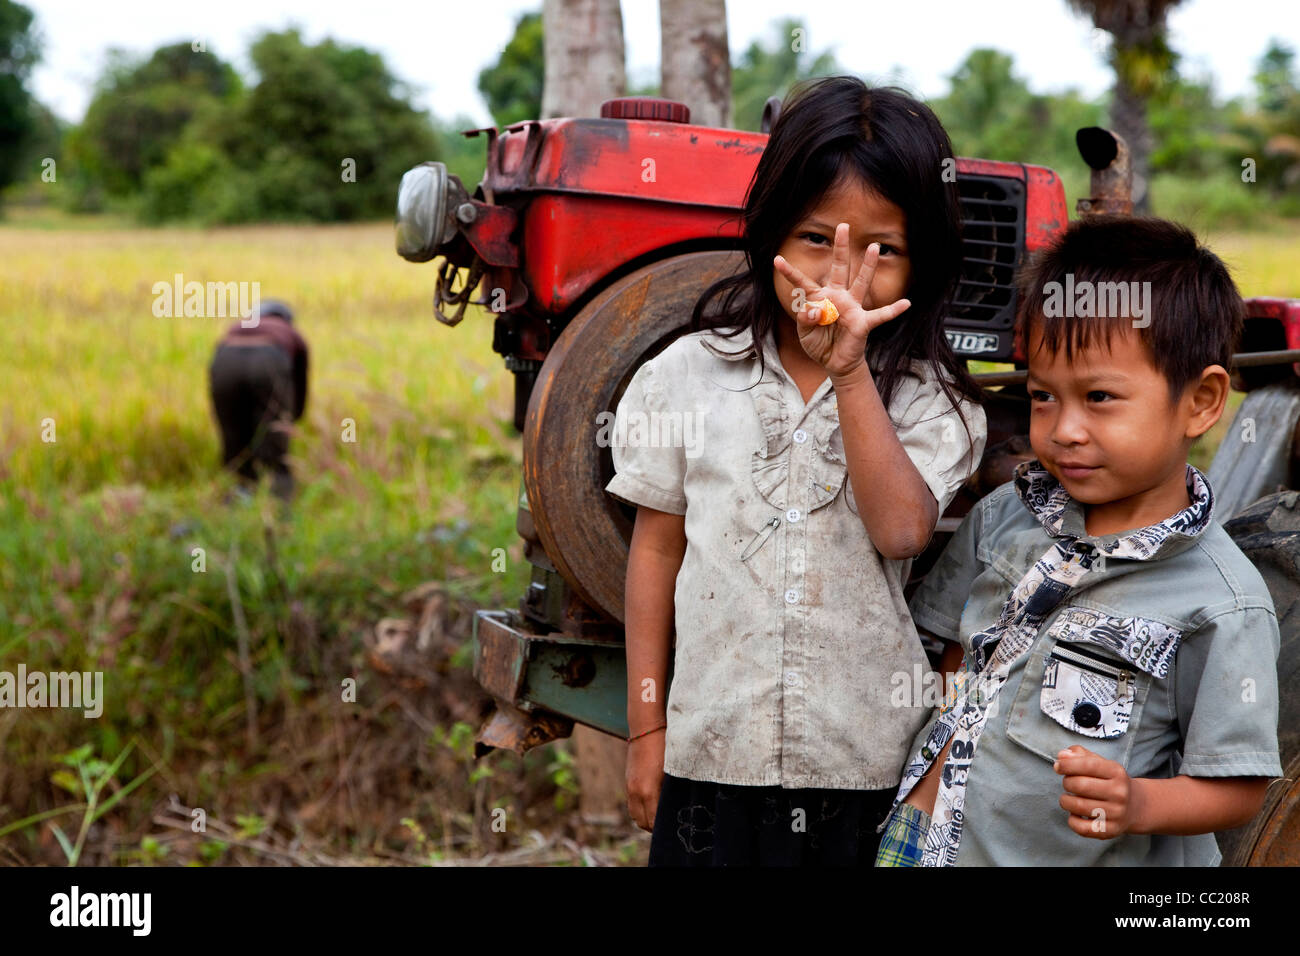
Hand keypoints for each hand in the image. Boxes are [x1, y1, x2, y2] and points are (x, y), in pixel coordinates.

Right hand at [626, 728, 665, 831]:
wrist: (646, 728)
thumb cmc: (664, 747)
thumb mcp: (673, 771)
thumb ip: (672, 791)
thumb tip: (678, 807)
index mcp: (648, 791)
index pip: (653, 821)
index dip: (663, 828)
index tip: (675, 828)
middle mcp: (635, 792)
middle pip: (642, 822)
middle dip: (654, 827)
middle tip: (669, 824)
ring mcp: (629, 786)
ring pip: (635, 815)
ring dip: (646, 819)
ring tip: (660, 816)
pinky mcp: (628, 781)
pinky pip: (632, 804)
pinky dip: (640, 809)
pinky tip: (652, 804)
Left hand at [773, 223, 910, 378]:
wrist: (834, 362)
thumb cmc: (819, 342)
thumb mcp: (804, 332)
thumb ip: (805, 318)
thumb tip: (816, 309)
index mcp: (819, 298)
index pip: (803, 282)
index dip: (790, 272)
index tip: (776, 259)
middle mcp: (837, 297)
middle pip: (839, 268)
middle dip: (840, 247)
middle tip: (843, 225)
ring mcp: (852, 308)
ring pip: (861, 282)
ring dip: (868, 266)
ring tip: (874, 247)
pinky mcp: (862, 323)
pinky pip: (880, 315)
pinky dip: (893, 310)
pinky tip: (905, 303)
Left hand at [1054, 745, 1145, 838]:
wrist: (1135, 806)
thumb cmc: (1109, 781)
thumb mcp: (1100, 763)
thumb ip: (1079, 755)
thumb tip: (1062, 756)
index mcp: (1116, 772)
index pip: (1088, 765)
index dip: (1067, 764)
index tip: (1058, 766)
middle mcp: (1119, 793)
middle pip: (1079, 785)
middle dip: (1066, 782)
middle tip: (1068, 783)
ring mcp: (1116, 813)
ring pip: (1077, 806)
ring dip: (1065, 801)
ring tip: (1069, 798)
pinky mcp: (1110, 830)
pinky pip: (1081, 827)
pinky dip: (1071, 820)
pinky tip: (1075, 814)